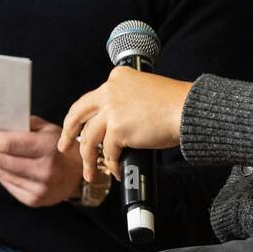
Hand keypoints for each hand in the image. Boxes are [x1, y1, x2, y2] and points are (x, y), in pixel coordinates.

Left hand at [0, 116, 82, 206]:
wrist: (80, 175)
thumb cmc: (60, 146)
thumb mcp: (48, 129)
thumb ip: (24, 125)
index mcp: (47, 147)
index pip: (8, 144)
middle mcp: (44, 170)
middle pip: (0, 160)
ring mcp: (39, 188)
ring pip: (1, 172)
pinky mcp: (35, 200)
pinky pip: (8, 184)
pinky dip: (5, 174)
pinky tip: (12, 167)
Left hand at [60, 67, 192, 183]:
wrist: (189, 110)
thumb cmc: (175, 103)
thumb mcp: (145, 91)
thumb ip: (126, 101)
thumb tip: (114, 126)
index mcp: (117, 77)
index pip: (92, 98)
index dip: (84, 116)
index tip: (78, 127)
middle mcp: (110, 90)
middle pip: (78, 113)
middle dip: (68, 132)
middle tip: (64, 145)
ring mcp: (112, 109)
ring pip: (89, 139)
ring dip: (88, 159)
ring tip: (89, 174)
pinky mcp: (118, 128)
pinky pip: (109, 153)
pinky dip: (112, 165)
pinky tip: (117, 172)